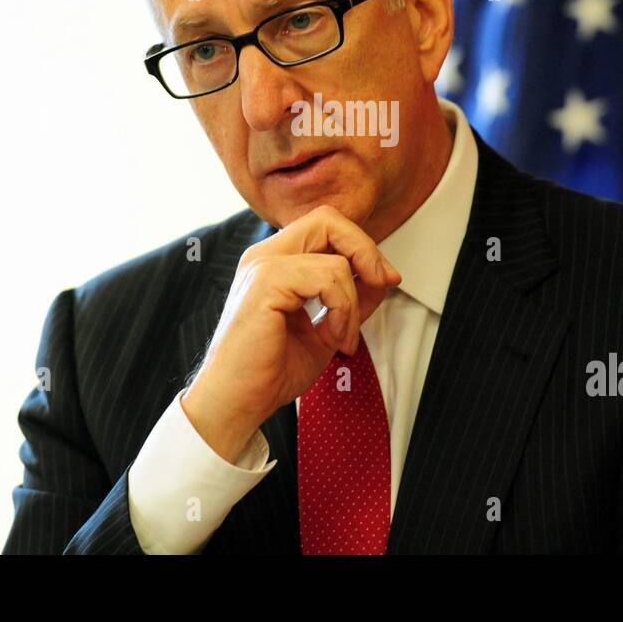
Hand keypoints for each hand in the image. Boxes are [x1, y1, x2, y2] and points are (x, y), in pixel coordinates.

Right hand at [181, 205, 401, 463]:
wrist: (238, 402)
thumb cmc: (271, 371)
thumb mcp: (326, 328)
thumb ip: (351, 299)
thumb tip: (384, 276)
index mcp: (275, 261)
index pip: (325, 225)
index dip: (360, 246)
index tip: (383, 279)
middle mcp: (265, 255)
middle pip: (328, 219)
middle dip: (365, 251)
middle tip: (381, 284)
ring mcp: (263, 265)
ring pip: (336, 257)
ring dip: (354, 301)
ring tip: (342, 336)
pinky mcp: (266, 282)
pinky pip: (329, 278)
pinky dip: (343, 310)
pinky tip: (334, 337)